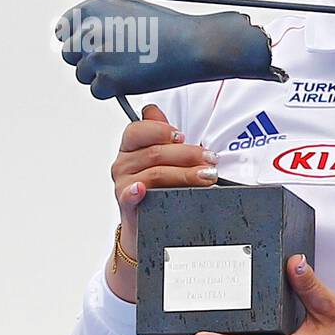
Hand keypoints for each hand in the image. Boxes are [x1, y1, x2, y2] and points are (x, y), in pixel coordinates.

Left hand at [56, 0, 287, 98]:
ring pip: (82, 75)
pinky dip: (113, 91)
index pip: (64, 28)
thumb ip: (102, 20)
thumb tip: (85, 34)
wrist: (194, 45)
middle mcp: (90, 31)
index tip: (89, 48)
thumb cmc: (169, 29)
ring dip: (101, 76)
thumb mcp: (129, 10)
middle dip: (87, 59)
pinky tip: (133, 79)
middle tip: (113, 63)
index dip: (77, 40)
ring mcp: (98, 56)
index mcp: (92, 9)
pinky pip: (97, 91)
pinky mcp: (108, 80)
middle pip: (69, 54)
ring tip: (130, 69)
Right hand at [112, 103, 217, 258]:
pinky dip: (136, 191)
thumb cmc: (158, 188)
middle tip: (210, 160)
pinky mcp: (126, 204)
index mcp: (131, 147)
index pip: (139, 130)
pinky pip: (130, 194)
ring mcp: (124, 183)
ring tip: (207, 177)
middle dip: (188, 155)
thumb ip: (160, 134)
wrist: (146, 224)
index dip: (162, 130)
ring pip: (156, 172)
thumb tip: (152, 110)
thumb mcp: (160, 159)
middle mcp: (124, 163)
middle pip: (156, 152)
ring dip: (185, 174)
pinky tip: (144, 190)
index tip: (183, 136)